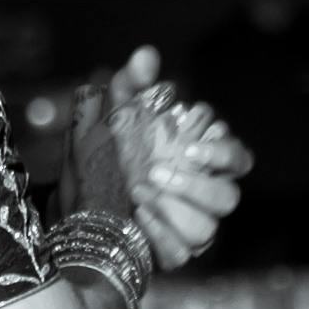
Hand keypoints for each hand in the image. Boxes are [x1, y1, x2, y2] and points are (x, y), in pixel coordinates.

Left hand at [67, 51, 242, 266]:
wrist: (71, 209)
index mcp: (198, 162)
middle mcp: (201, 196)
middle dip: (195, 186)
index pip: (237, 158)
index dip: (224, 153)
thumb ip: (128, 86)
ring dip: (173, 210)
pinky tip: (137, 218)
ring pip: (207, 228)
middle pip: (228, 197)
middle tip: (156, 173)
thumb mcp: (106, 120)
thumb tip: (146, 54)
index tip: (192, 146)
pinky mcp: (174, 254)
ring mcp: (190, 228)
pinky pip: (181, 252)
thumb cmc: (99, 161)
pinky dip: (160, 235)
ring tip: (138, 194)